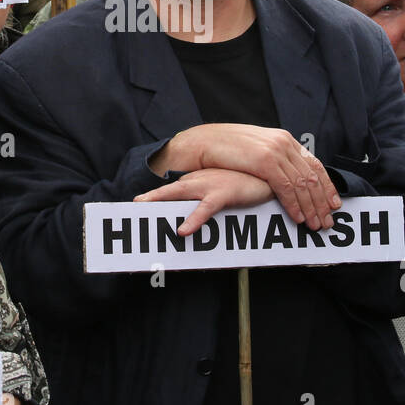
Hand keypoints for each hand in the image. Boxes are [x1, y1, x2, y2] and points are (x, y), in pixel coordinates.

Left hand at [139, 167, 285, 235]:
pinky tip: (183, 231)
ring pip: (178, 193)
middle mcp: (200, 181)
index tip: (136, 203)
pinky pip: (205, 209)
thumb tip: (194, 220)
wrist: (269, 173)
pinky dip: (194, 220)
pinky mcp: (223, 193)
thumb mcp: (223, 192)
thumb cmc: (245, 183)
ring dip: (160, 199)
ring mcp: (209, 185)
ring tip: (142, 206)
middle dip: (151, 197)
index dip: (155, 197)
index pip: (172, 190)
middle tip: (134, 203)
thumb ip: (207, 202)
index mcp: (198, 181)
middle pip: (170, 190)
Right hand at [147, 124, 339, 229]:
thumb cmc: (225, 148)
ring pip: (302, 184)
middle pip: (312, 176)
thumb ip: (273, 159)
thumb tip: (286, 174)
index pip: (314, 164)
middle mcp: (284, 143)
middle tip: (327, 221)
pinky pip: (287, 188)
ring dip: (311, 207)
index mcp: (284, 139)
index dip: (327, 185)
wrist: (204, 142)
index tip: (334, 203)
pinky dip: (294, 205)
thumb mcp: (256, 150)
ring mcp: (275, 151)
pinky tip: (298, 217)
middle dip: (322, 201)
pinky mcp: (265, 161)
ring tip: (315, 224)